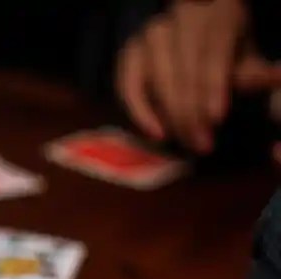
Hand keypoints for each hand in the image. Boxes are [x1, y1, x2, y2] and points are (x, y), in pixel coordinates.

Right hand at [117, 0, 280, 153]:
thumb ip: (254, 71)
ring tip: (187, 143)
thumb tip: (279, 77)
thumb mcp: (243, 53)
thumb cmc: (222, 46)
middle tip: (204, 144)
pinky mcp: (130, 52)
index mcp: (213, 16)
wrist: (189, 30)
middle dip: (192, 113)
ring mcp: (150, 36)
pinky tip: (156, 133)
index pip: (211, 56)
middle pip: (183, 74)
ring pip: (158, 83)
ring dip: (172, 119)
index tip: (217, 119)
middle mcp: (176, 22)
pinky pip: (129, 86)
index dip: (213, 88)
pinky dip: (141, 112)